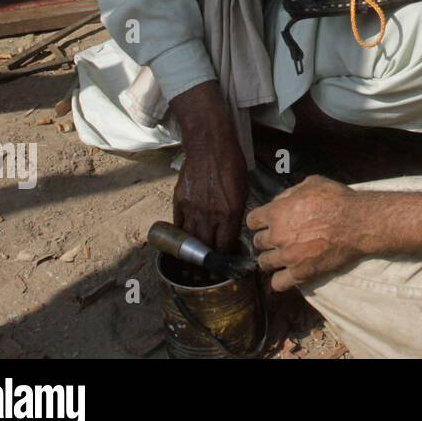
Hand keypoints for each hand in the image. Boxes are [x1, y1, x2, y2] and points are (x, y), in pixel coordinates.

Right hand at [171, 80, 249, 251]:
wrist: (210, 147)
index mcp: (230, 212)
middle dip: (207, 263)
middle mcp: (211, 214)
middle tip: (207, 273)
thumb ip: (236, 214)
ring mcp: (193, 209)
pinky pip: (178, 226)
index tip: (225, 263)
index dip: (225, 257)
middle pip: (207, 248)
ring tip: (191, 268)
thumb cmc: (231, 166)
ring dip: (191, 256)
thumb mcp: (242, 191)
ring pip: (190, 241)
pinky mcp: (179, 202)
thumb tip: (232, 232)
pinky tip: (183, 245)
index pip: (225, 245)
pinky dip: (181, 237)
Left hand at [247, 175, 365, 291]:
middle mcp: (277, 236)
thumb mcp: (312, 183)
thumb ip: (289, 193)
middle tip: (279, 238)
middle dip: (266, 239)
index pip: (251, 220)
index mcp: (277, 212)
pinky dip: (280, 279)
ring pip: (264, 263)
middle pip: (257, 242)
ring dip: (271, 259)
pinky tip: (287, 273)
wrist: (358, 223)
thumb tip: (278, 202)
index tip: (266, 223)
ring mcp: (287, 257)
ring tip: (282, 256)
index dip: (259, 221)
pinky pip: (278, 283)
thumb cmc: (337, 199)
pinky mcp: (300, 273)